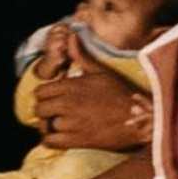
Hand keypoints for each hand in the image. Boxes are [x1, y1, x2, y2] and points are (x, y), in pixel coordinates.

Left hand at [23, 41, 150, 148]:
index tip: (51, 99)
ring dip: (49, 126)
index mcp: (71, 86)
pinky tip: (59, 137)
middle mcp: (68, 104)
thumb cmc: (120, 93)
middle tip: (52, 113)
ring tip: (57, 125)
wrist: (138, 117)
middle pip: (39, 109)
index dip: (44, 95)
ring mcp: (72, 123)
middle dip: (44, 111)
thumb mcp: (100, 71)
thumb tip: (70, 36)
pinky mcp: (78, 140)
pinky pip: (51, 142)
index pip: (40, 91)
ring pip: (45, 126)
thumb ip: (81, 56)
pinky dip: (51, 141)